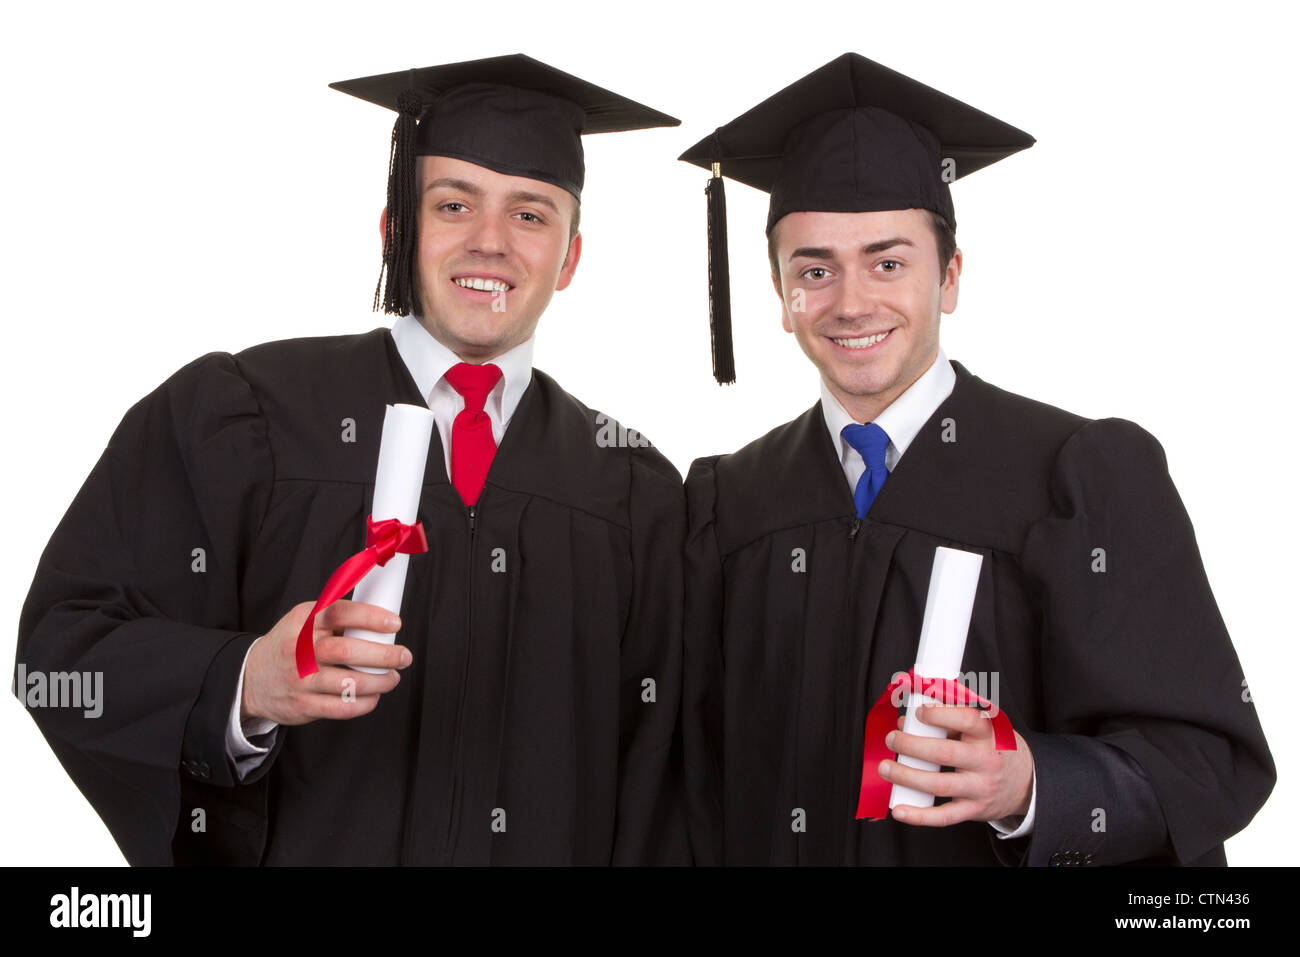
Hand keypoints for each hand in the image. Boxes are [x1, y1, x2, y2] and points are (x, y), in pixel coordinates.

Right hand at [240, 600, 411, 725]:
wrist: (252, 677)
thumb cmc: (291, 644)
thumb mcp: (304, 620)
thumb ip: (336, 618)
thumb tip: (380, 621)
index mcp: (304, 621)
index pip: (340, 613)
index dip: (371, 617)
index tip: (395, 624)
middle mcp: (300, 649)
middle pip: (348, 651)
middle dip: (384, 655)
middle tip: (403, 656)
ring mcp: (301, 679)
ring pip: (349, 682)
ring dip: (380, 681)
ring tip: (392, 677)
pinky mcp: (303, 705)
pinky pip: (342, 707)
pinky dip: (365, 702)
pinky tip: (374, 696)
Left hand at [879, 704, 1032, 825]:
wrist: (1026, 782)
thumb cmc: (995, 748)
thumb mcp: (983, 727)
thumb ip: (948, 719)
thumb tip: (906, 718)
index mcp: (989, 733)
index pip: (966, 720)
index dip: (940, 715)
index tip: (918, 712)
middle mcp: (986, 760)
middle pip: (945, 754)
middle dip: (911, 745)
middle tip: (892, 738)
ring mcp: (980, 788)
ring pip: (940, 785)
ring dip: (907, 776)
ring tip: (886, 767)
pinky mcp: (974, 810)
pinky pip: (944, 816)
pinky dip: (919, 815)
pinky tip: (899, 810)